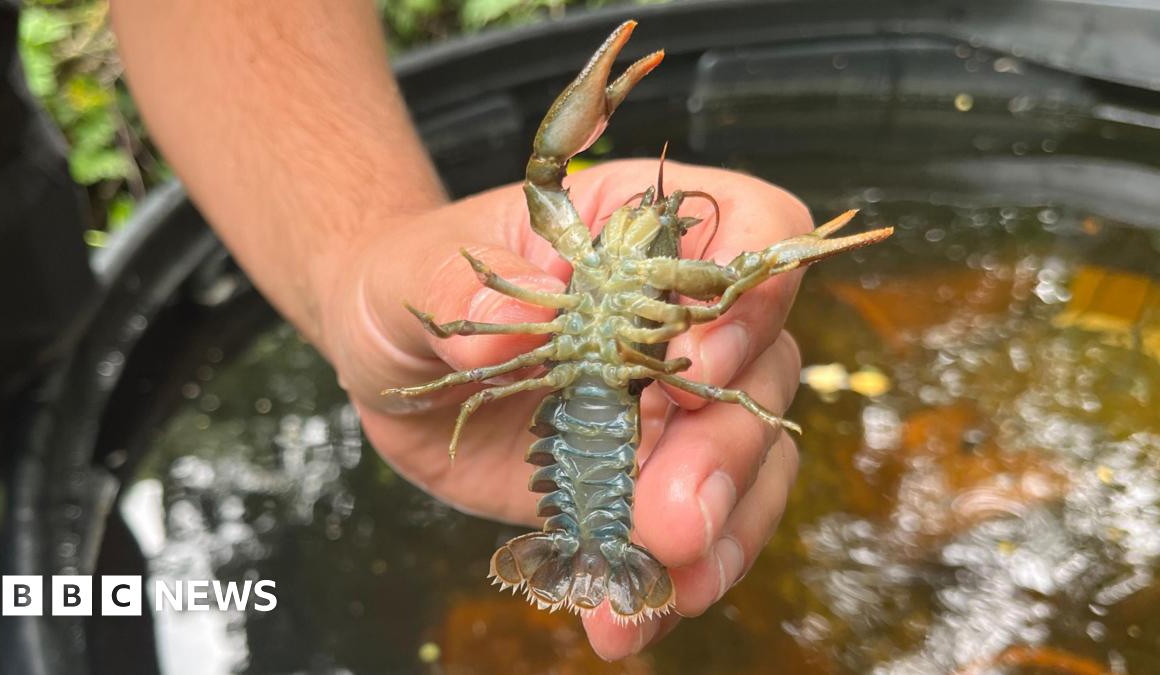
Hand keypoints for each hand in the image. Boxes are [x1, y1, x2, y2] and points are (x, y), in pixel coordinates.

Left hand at [319, 158, 809, 658]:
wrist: (397, 364)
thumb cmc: (410, 288)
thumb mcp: (411, 275)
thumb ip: (456, 294)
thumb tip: (495, 335)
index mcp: (640, 236)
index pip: (753, 230)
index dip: (748, 298)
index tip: (697, 370)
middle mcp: (679, 318)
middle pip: (762, 369)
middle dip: (727, 451)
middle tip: (674, 518)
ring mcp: (669, 405)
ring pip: (749, 462)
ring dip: (723, 530)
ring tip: (668, 586)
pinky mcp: (642, 480)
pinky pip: (691, 533)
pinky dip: (668, 585)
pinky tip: (625, 623)